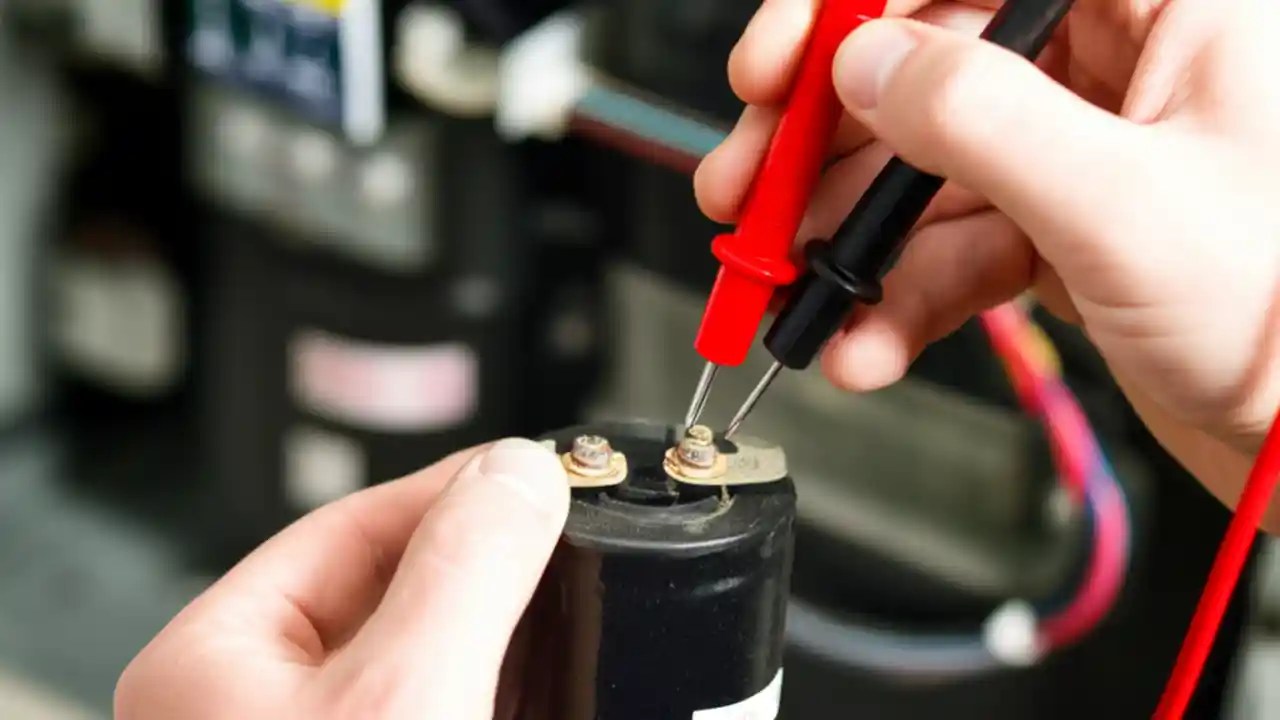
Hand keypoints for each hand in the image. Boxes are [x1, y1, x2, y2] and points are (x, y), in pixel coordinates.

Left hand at [114, 439, 568, 718]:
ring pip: (410, 651)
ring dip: (488, 619)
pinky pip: (426, 701)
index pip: (340, 527)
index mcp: (208, 667)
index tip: (527, 474)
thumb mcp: (410, 693)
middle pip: (381, 586)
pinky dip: (485, 680)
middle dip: (475, 555)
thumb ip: (463, 569)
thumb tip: (517, 471)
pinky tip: (530, 672)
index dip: (446, 489)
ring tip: (555, 594)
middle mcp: (247, 706)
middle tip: (552, 527)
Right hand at [696, 0, 1279, 526]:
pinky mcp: (1058, 234)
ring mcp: (1079, 156)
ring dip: (850, 249)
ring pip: (925, 176)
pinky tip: (865, 343)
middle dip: (824, 148)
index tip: (776, 69)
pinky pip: (951, 249)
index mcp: (1159, 6)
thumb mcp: (1122, 203)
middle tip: (750, 194)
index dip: (850, 12)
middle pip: (924, 71)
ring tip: (800, 300)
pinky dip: (898, 301)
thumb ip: (980, 120)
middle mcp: (1114, 68)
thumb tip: (870, 68)